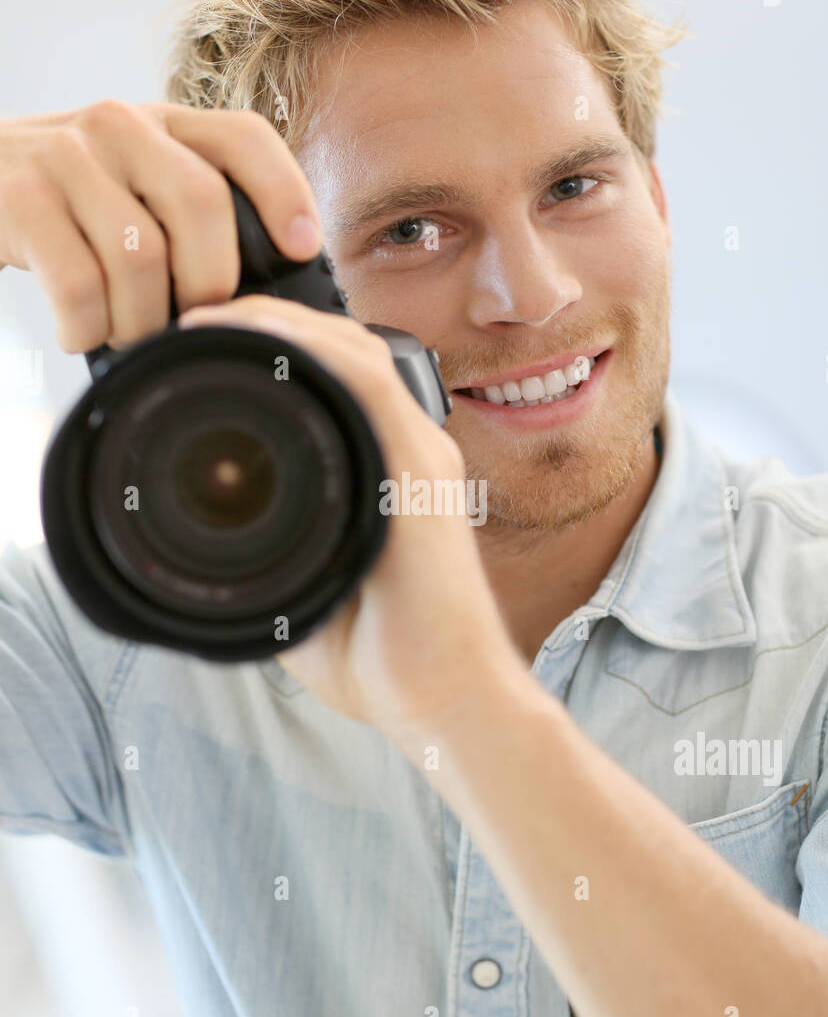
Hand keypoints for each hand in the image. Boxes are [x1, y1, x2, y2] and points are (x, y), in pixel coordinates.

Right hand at [0, 99, 322, 351]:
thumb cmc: (64, 204)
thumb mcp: (130, 184)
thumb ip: (187, 209)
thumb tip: (268, 284)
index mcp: (162, 124)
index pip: (243, 136)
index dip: (285, 192)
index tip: (303, 248)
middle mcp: (119, 124)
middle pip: (202, 204)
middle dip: (208, 280)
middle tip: (190, 317)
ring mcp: (65, 154)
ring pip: (140, 255)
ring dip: (140, 319)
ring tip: (125, 332)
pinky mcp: (19, 197)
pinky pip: (79, 283)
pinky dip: (87, 326)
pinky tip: (81, 331)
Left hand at [177, 296, 526, 745]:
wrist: (444, 700)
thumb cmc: (385, 660)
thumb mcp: (304, 593)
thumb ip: (268, 559)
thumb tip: (205, 557)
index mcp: (386, 472)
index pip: (334, 379)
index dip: (274, 347)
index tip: (202, 348)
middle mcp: (409, 450)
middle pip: (342, 349)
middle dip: (267, 319)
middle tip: (195, 319)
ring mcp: (420, 454)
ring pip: (353, 350)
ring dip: (281, 321)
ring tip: (211, 316)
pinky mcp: (420, 470)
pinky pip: (369, 381)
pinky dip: (313, 347)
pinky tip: (260, 335)